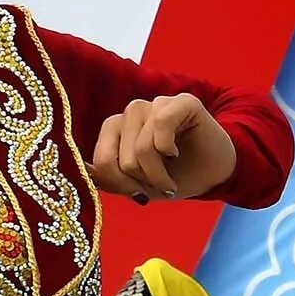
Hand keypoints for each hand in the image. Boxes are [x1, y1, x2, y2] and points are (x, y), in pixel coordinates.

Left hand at [90, 93, 237, 202]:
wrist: (216, 174)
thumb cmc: (176, 177)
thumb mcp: (136, 184)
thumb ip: (106, 177)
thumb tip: (77, 170)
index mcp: (116, 130)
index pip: (100, 159)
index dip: (119, 184)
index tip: (139, 193)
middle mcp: (132, 113)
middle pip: (116, 156)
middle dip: (139, 181)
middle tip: (160, 186)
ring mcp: (156, 104)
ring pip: (140, 145)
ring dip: (156, 171)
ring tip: (170, 179)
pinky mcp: (182, 101)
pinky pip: (161, 123)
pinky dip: (167, 147)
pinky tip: (176, 153)